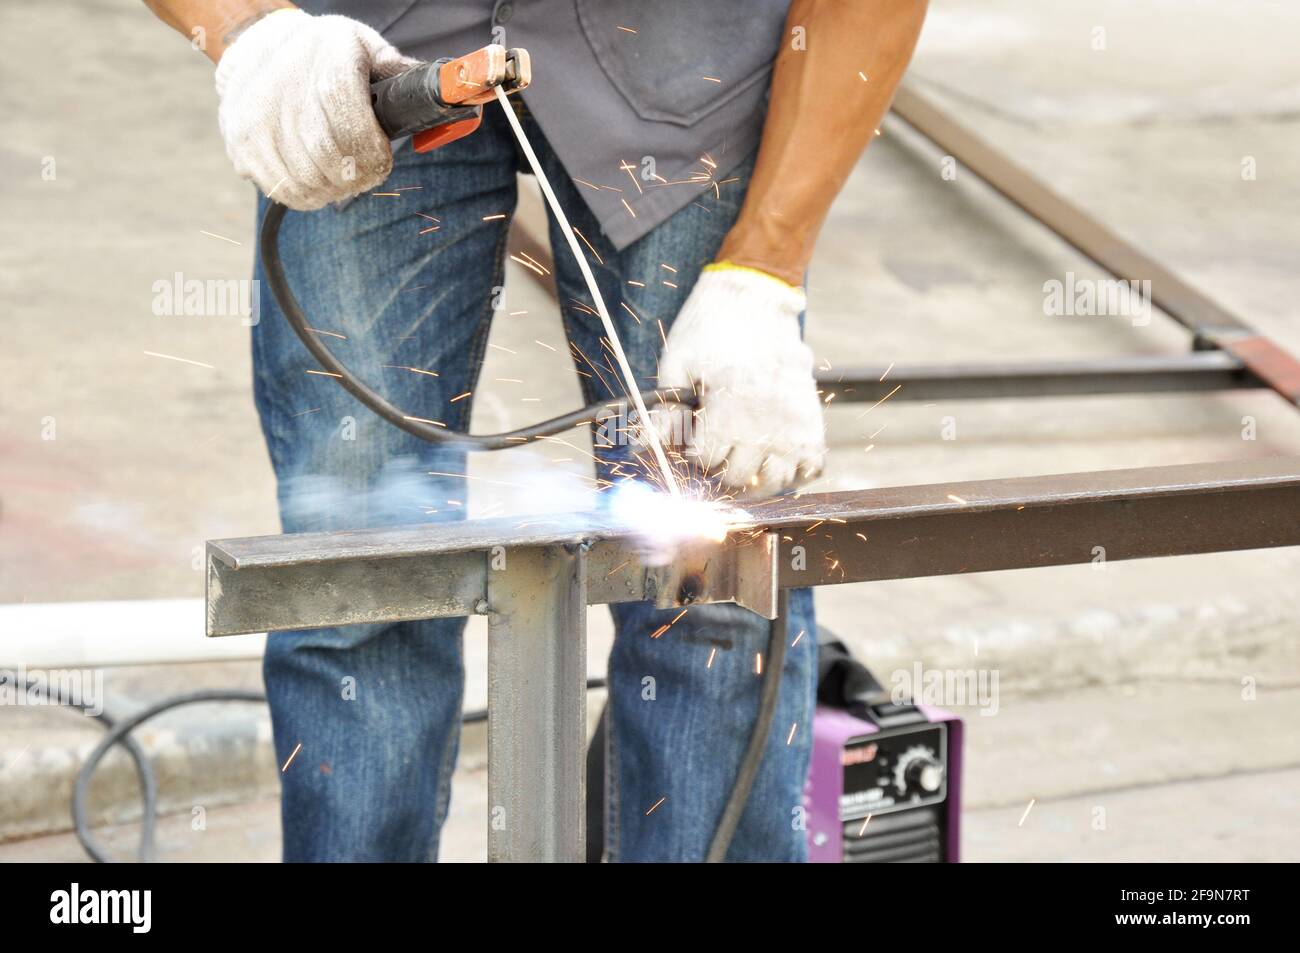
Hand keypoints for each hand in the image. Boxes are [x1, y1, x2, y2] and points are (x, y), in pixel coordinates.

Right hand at [214, 10, 416, 209]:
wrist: (257, 47)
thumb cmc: (324, 53)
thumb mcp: (363, 47)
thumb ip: (399, 74)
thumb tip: (439, 95)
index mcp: (326, 60)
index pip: (350, 121)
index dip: (372, 152)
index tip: (382, 161)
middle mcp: (285, 89)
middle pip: (330, 157)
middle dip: (358, 175)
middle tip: (367, 175)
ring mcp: (258, 120)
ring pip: (308, 180)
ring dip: (334, 189)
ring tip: (344, 178)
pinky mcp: (242, 145)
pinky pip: (283, 190)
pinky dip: (308, 196)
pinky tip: (318, 180)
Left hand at [655, 264, 825, 496]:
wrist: (756, 296)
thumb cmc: (710, 327)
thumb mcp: (677, 363)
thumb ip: (664, 412)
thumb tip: (645, 449)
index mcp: (730, 401)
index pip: (708, 460)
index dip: (693, 456)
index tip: (694, 441)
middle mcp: (767, 416)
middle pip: (739, 477)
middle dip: (719, 472)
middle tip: (715, 452)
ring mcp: (795, 419)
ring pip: (777, 481)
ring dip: (755, 480)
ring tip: (742, 463)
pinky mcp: (813, 417)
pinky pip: (812, 466)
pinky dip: (794, 473)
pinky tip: (774, 459)